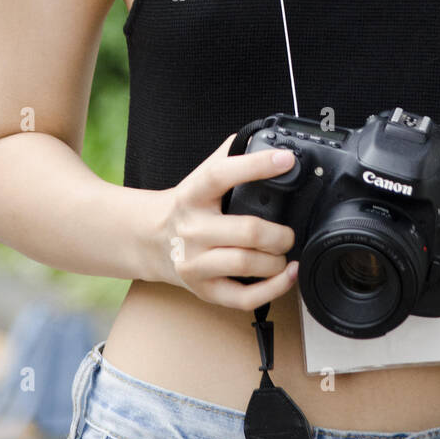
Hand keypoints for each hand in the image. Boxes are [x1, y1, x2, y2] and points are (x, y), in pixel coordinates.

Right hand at [152, 132, 299, 308]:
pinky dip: (274, 288)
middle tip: (289, 232)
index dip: (256, 166)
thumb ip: (231, 155)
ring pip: (248, 264)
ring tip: (283, 252)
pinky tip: (287, 275)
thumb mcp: (200, 175)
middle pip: (248, 231)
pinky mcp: (204, 290)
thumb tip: (267, 140)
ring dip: (277, 260)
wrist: (150, 240)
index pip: (221, 175)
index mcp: (193, 194)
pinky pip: (244, 297)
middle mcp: (192, 229)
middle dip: (280, 233)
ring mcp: (196, 263)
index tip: (286, 160)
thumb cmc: (186, 206)